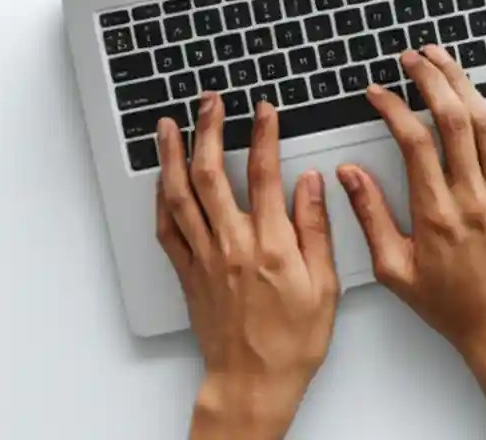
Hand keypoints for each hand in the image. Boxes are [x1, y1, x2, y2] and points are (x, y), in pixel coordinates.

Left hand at [156, 95, 339, 439]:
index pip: (263, 174)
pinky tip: (162, 179)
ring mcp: (204, 258)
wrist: (252, 382)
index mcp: (271, 246)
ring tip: (170, 125)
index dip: (261, 134)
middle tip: (210, 102)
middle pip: (210, 174)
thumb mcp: (325, 285)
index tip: (262, 109)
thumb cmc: (292, 341)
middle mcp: (231, 246)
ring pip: (179, 195)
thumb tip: (310, 184)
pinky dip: (161, 197)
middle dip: (208, 129)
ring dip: (172, 155)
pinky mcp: (188, 274)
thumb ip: (315, 229)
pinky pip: (167, 228)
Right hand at [338, 46, 485, 356]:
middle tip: (412, 58)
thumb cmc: (447, 302)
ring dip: (465, 84)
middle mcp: (470, 196)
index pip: (413, 142)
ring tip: (445, 60)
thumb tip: (349, 174)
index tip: (377, 91)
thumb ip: (371, 216)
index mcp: (434, 213)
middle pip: (452, 120)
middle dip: (429, 80)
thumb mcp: (393, 269)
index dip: (393, 108)